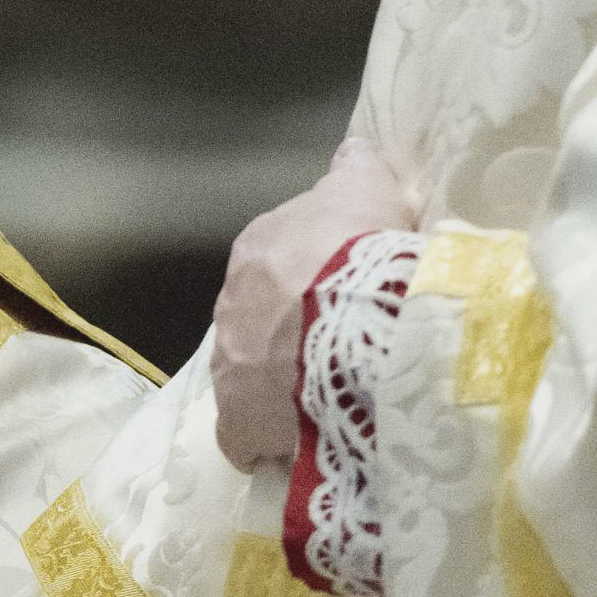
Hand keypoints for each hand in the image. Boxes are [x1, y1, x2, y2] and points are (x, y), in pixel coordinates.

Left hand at [211, 137, 415, 473]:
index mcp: (260, 247)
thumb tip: (352, 151)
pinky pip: (245, 434)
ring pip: (252, 374)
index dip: (314, 280)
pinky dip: (267, 439)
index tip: (348, 296)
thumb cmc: (362, 249)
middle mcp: (231, 301)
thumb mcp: (368, 189)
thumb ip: (356, 170)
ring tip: (331, 399)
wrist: (350, 321)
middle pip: (262, 319)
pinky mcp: (237, 417)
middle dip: (295, 334)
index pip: (279, 261)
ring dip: (283, 385)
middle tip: (346, 350)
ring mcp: (229, 361)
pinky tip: (302, 445)